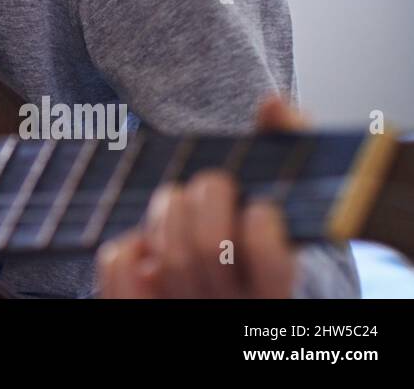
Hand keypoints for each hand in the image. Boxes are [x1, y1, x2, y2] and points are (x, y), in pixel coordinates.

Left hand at [96, 95, 304, 297]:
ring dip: (166, 214)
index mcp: (282, 287)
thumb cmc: (265, 232)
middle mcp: (235, 307)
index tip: (260, 208)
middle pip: (209, 250)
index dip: (263, 228)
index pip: (273, 263)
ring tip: (178, 204)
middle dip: (206, 200)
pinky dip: (125, 247)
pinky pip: (122, 273)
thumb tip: (271, 104)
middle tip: (212, 185)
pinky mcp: (150, 307)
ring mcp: (189, 309)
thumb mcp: (290, 198)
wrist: (237, 288)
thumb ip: (289, 146)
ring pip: (166, 259)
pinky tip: (142, 238)